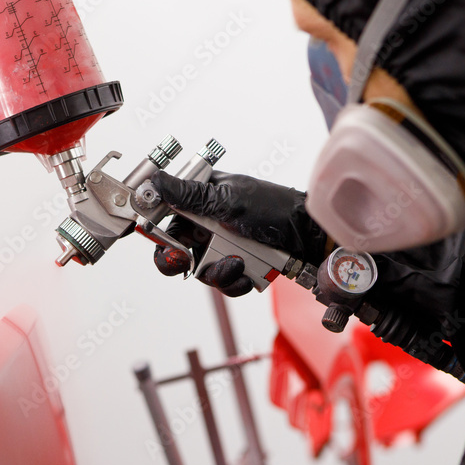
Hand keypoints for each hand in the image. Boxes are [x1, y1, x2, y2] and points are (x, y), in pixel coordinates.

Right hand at [149, 170, 329, 295]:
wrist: (310, 237)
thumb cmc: (273, 208)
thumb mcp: (228, 200)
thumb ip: (189, 195)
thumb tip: (154, 182)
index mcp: (201, 199)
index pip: (165, 215)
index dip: (155, 231)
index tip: (157, 241)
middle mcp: (207, 223)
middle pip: (175, 248)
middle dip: (178, 260)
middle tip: (183, 262)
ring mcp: (221, 245)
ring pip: (199, 269)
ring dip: (215, 271)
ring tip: (235, 264)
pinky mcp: (235, 265)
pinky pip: (221, 281)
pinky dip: (232, 281)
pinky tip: (245, 273)